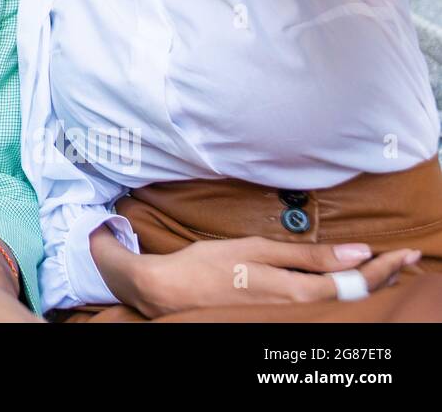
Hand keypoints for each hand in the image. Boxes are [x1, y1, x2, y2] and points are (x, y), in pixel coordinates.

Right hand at [99, 233, 420, 318]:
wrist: (168, 293)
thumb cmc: (209, 267)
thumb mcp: (258, 250)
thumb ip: (309, 256)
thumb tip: (356, 253)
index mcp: (297, 295)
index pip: (354, 284)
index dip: (383, 269)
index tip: (405, 253)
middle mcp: (299, 314)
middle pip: (354, 300)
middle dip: (382, 279)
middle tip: (404, 261)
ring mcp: (287, 321)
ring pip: (340, 307)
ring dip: (364, 288)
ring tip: (383, 272)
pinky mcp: (276, 321)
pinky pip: (321, 310)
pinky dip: (340, 296)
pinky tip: (343, 287)